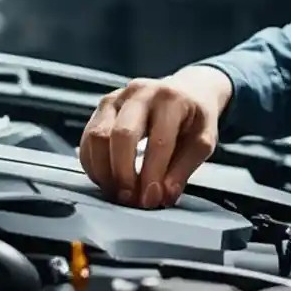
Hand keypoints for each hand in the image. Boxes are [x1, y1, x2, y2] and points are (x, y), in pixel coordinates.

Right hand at [79, 65, 232, 207]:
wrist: (187, 90)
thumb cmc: (194, 117)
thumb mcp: (202, 141)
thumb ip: (183, 169)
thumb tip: (162, 194)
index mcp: (170, 99)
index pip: (158, 141)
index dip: (153, 175)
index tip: (151, 199)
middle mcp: (140, 93)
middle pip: (121, 135)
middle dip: (123, 174)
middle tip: (130, 199)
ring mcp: (117, 97)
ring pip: (97, 136)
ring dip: (104, 171)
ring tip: (118, 192)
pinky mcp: (103, 106)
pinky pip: (87, 139)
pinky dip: (93, 165)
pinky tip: (107, 180)